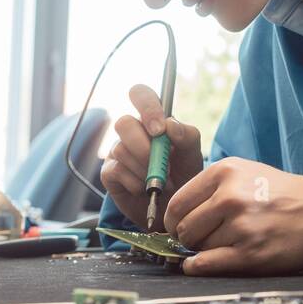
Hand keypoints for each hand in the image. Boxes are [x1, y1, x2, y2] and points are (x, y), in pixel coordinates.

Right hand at [101, 84, 203, 230]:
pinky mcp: (109, 172)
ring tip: (161, 182)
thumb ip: (187, 136)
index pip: (140, 94)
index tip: (158, 130)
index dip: (147, 106)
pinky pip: (116, 170)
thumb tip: (169, 125)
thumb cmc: (184, 176)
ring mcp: (118, 151)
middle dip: (144, 147)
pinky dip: (135, 182)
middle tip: (162, 164)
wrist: (173, 209)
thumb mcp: (193, 156)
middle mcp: (132, 131)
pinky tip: (144, 189)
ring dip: (145, 169)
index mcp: (153, 120)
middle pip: (123, 123)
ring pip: (121, 149)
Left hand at [163, 157, 302, 275]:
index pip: (177, 203)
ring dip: (206, 250)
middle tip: (206, 239)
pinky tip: (203, 264)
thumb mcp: (247, 173)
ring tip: (230, 242)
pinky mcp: (250, 253)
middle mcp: (230, 196)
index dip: (173, 220)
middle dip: (190, 237)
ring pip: (198, 247)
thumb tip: (176, 216)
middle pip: (184, 228)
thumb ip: (212, 188)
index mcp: (225, 172)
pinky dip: (199, 267)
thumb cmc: (285, 196)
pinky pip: (207, 264)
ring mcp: (240, 225)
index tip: (179, 228)